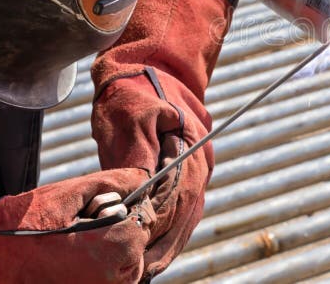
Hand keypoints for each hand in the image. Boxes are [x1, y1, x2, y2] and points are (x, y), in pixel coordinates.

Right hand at [0, 169, 152, 283]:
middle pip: (138, 240)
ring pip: (127, 260)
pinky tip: (72, 260)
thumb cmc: (23, 229)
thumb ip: (114, 182)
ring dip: (109, 248)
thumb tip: (143, 177)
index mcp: (118, 247)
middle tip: (80, 227)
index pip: (143, 218)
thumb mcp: (69, 194)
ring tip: (73, 243)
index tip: (95, 209)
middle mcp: (118, 276)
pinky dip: (99, 265)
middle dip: (116, 227)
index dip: (122, 206)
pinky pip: (112, 277)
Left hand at [93, 69, 212, 275]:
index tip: (140, 254)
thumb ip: (138, 150)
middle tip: (140, 273)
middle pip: (186, 212)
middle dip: (163, 246)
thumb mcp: (130, 115)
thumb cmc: (135, 90)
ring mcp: (197, 168)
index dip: (160, 229)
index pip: (176, 198)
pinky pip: (186, 208)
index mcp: (188, 149)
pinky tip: (158, 250)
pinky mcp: (189, 172)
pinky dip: (173, 231)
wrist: (153, 67)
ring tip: (147, 270)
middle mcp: (198, 162)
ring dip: (169, 243)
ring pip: (189, 214)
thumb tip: (139, 186)